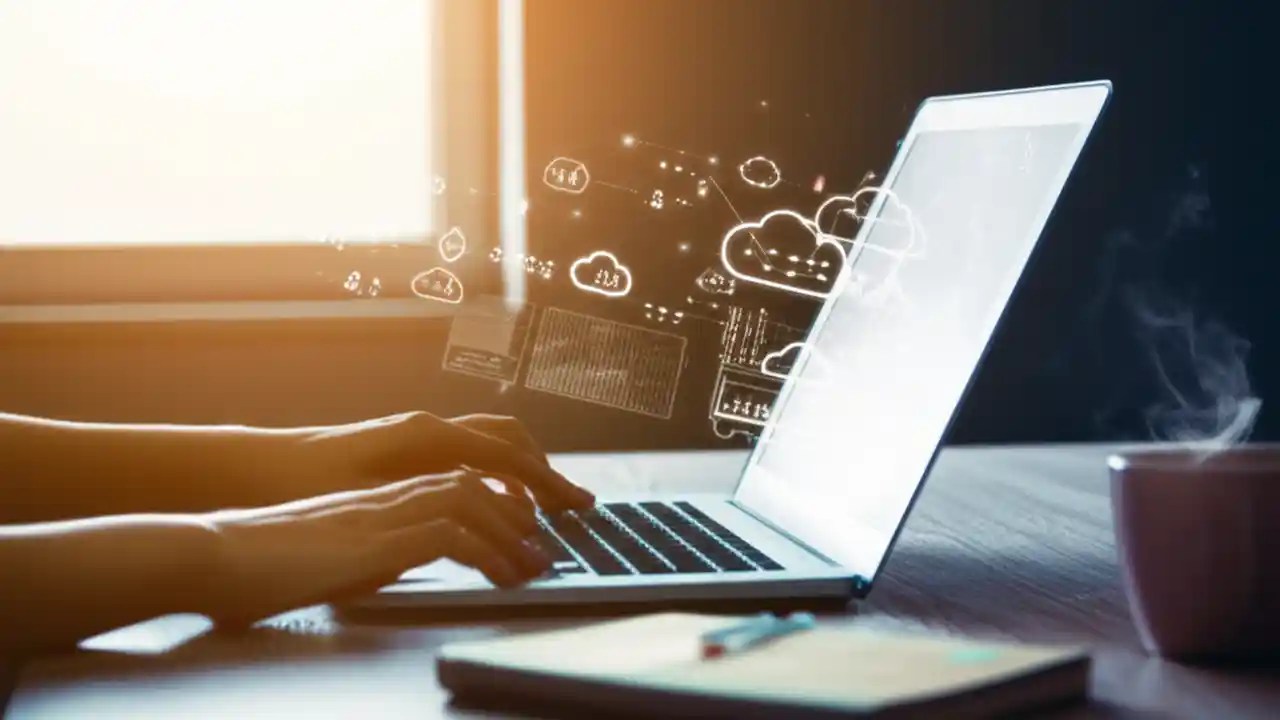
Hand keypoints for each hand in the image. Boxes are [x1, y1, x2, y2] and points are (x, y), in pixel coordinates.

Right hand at [198, 469, 551, 624]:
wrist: (210, 554)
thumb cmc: (257, 562)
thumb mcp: (330, 554)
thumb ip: (367, 550)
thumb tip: (389, 563)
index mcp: (375, 496)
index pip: (451, 477)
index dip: (494, 496)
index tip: (522, 527)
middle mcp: (384, 493)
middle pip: (471, 476)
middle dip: (519, 505)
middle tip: (545, 543)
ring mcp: (379, 511)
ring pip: (470, 498)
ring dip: (511, 529)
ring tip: (535, 562)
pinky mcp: (373, 539)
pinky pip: (450, 535)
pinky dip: (486, 552)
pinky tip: (503, 575)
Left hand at [282, 411, 593, 512]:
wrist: (251, 469)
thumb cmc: (300, 485)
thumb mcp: (363, 500)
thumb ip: (425, 502)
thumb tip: (481, 506)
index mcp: (425, 436)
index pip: (506, 455)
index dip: (546, 482)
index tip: (576, 506)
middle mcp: (428, 427)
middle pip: (508, 439)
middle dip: (545, 471)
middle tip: (574, 507)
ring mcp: (418, 434)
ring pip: (490, 442)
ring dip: (524, 469)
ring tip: (544, 505)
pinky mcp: (407, 448)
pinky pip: (470, 453)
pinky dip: (497, 471)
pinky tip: (497, 500)